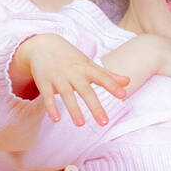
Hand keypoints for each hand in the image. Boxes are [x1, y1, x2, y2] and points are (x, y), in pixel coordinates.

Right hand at [11, 34, 129, 127]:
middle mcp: (73, 73)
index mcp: (86, 69)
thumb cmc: (71, 59)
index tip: (123, 96)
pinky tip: (56, 119)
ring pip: (66, 94)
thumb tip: (128, 82)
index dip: (112, 86)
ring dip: (73, 109)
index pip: (102, 77)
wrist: (42, 45)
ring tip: (80, 124)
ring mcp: (58, 77)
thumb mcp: (89, 64)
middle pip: (85, 90)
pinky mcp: (44, 82)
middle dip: (95, 106)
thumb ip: (107, 75)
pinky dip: (51, 107)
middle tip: (104, 122)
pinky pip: (47, 96)